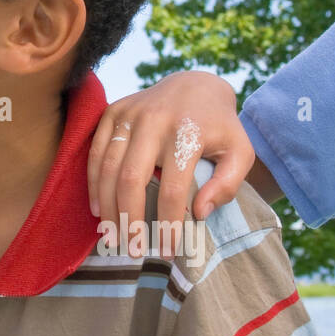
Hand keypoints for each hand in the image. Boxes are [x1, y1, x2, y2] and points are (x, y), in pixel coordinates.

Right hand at [87, 70, 253, 252]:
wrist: (195, 84)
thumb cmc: (219, 127)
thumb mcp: (240, 152)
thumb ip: (229, 184)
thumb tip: (200, 213)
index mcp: (188, 133)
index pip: (174, 189)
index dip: (169, 224)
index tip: (169, 251)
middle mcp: (154, 121)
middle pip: (131, 180)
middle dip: (129, 220)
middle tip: (132, 250)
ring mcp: (128, 114)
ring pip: (108, 168)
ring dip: (107, 206)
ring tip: (112, 235)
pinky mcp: (112, 112)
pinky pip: (95, 152)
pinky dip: (94, 183)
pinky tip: (98, 208)